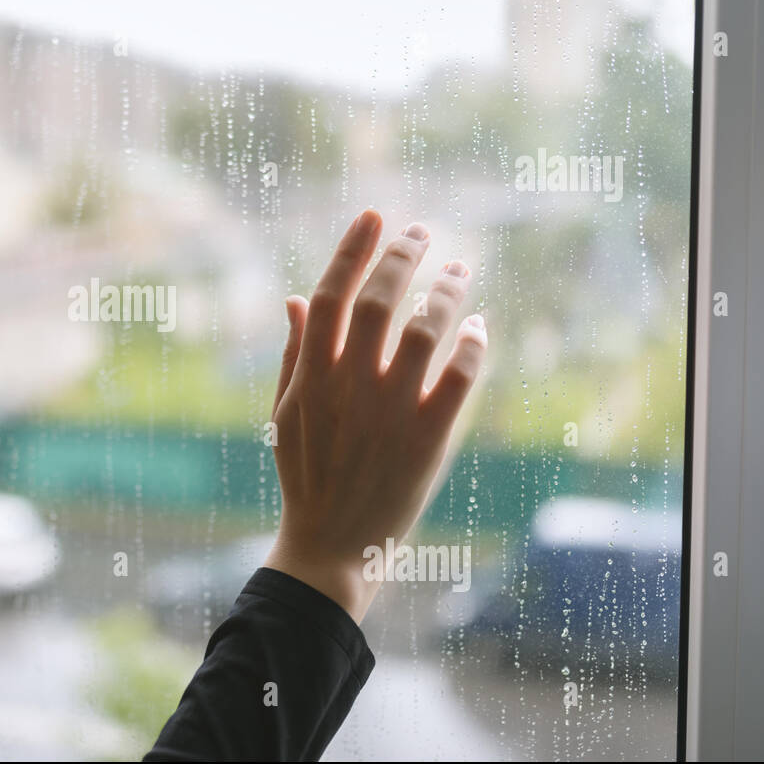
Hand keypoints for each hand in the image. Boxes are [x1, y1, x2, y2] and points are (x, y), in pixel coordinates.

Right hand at [263, 209, 486, 624]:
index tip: (375, 216)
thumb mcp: (285, 413)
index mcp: (310, 376)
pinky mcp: (427, 438)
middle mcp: (349, 386)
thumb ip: (293, 353)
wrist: (330, 547)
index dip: (354, 249)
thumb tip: (297, 297)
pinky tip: (478, 327)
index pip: (332, 293)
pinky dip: (473, 344)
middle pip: (380, 300)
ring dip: (447, 291)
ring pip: (426, 330)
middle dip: (403, 256)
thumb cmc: (305, 475)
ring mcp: (390, 411)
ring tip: (460, 270)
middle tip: (422, 233)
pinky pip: (459, 377)